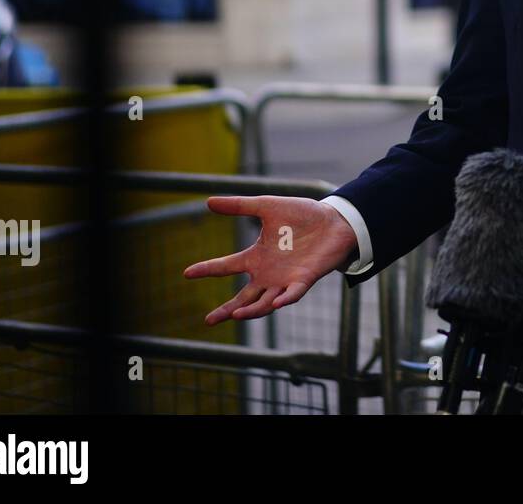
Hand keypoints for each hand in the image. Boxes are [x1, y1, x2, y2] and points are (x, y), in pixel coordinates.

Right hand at [183, 195, 359, 324]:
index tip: (187, 273)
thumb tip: (208, 202)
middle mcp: (269, 273)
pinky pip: (293, 294)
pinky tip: (276, 304)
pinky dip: (285, 300)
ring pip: (265, 302)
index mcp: (257, 256)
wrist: (335, 220)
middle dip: (227, 310)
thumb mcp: (267, 207)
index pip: (227, 266)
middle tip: (208, 321)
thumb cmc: (302, 215)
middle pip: (243, 297)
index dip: (208, 269)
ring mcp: (286, 279)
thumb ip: (240, 206)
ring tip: (235, 315)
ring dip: (251, 310)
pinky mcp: (304, 279)